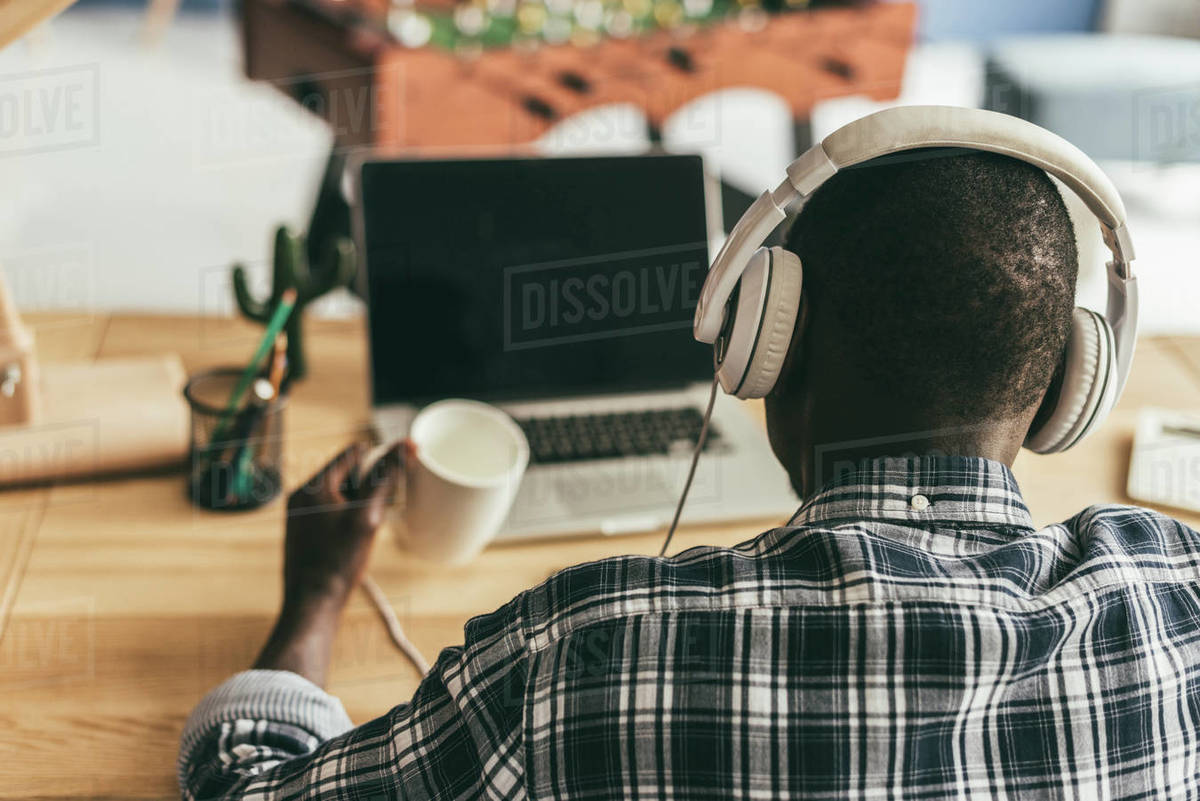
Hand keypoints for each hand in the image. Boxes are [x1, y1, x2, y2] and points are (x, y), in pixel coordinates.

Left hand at [282, 441, 405, 605]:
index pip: (350, 454)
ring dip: (360, 499)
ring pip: (338, 494)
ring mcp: (299, 516)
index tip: (401, 454)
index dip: (378, 454)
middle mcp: (301, 497)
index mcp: (312, 487)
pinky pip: (330, 511)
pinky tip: (360, 532)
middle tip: (390, 494)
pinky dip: (349, 514)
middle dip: (369, 481)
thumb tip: (404, 447)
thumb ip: (384, 479)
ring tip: (374, 518)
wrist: (313, 604)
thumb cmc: (338, 563)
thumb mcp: (367, 516)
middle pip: (344, 474)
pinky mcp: (303, 532)